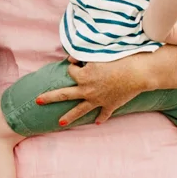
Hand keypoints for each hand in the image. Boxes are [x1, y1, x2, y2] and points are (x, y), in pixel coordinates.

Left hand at [32, 57, 154, 126]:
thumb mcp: (99, 54)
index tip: (75, 62)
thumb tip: (72, 59)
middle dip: (50, 98)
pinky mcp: (110, 105)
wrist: (139, 73)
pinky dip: (100, 118)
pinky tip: (96, 122)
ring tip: (59, 123)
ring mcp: (98, 100)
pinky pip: (103, 114)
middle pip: (64, 95)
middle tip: (38, 101)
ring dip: (69, 116)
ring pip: (79, 110)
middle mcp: (87, 90)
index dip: (72, 66)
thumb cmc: (120, 59)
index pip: (70, 71)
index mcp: (83, 76)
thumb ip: (84, 57)